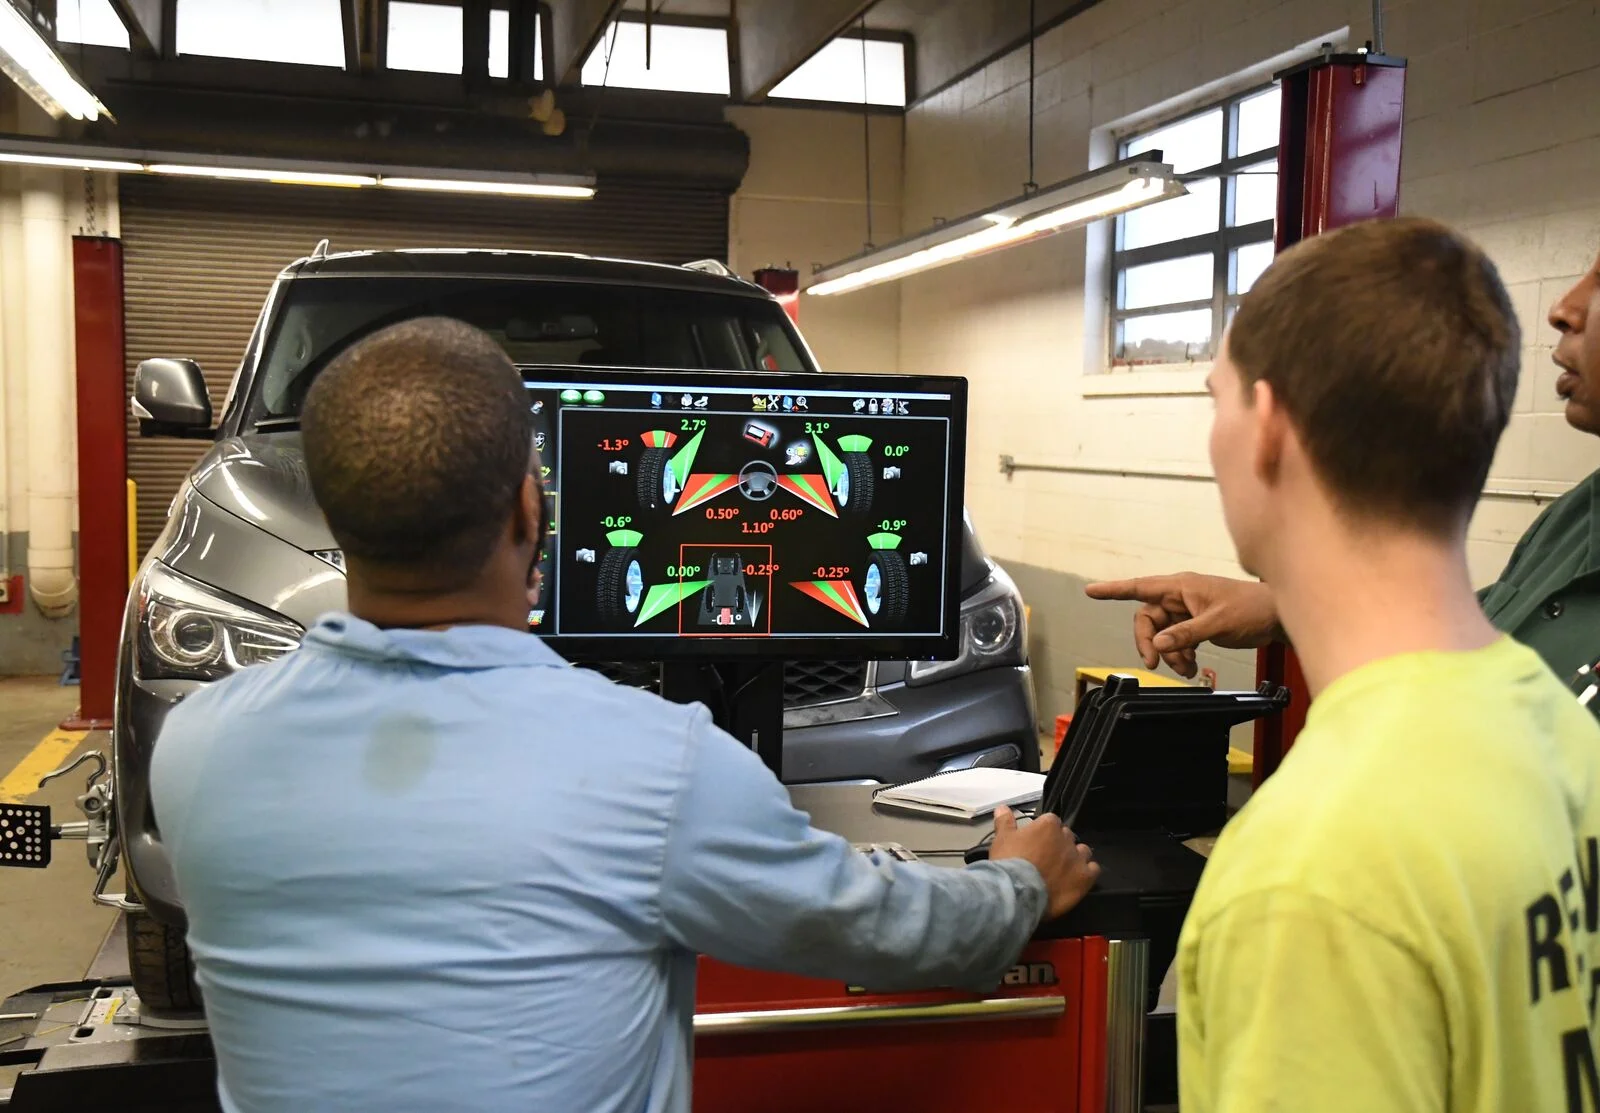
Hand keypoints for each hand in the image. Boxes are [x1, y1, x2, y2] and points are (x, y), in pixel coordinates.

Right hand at [989, 807, 1098, 919]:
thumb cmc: (1009, 862)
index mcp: (1049, 825)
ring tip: (1063, 869)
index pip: (1051, 822)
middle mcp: (1066, 838)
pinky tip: (1076, 878)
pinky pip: (1094, 869)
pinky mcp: (1085, 877)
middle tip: (1045, 858)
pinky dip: (1087, 872)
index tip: (1036, 843)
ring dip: (1075, 857)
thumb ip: (1005, 821)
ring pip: (1083, 851)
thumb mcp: (1002, 839)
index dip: (1043, 833)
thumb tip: (1003, 808)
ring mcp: (1077, 858)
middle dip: (1059, 844)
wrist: (1017, 892)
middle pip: (1067, 836)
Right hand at [1083, 573, 1280, 678]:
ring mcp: (1188, 610)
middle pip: (1148, 618)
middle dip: (1150, 642)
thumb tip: (1157, 645)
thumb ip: (1185, 634)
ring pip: (1163, 633)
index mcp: (1181, 586)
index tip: (1091, 591)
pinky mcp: (1197, 623)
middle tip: (1156, 664)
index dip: (1114, 589)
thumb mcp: (1216, 623)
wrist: (1277, 617)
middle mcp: (1180, 596)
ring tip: (1187, 670)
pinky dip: (1181, 654)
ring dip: (1170, 653)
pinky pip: (1177, 639)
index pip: (1140, 587)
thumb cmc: (1250, 610)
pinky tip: (1192, 668)